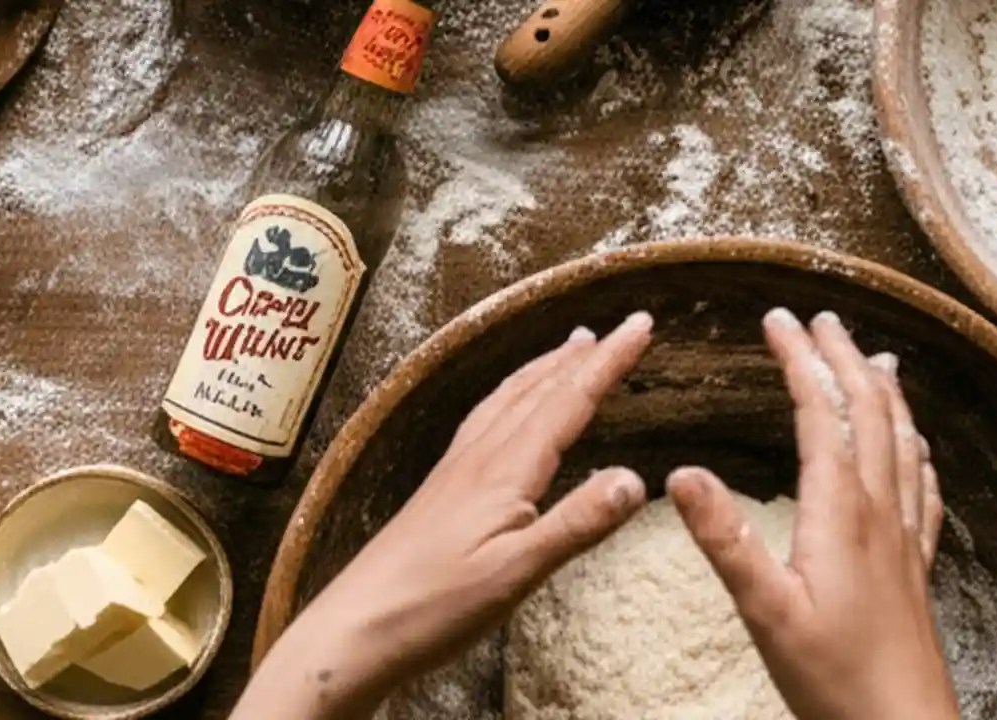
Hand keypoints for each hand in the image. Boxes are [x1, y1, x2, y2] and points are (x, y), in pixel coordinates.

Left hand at [234, 313, 654, 719]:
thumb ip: (576, 524)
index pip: (568, 402)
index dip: (609, 362)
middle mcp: (480, 457)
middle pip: (540, 390)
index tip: (641, 324)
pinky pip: (486, 420)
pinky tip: (508, 408)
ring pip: (509, 400)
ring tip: (571, 348)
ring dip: (546, 369)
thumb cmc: (433, 607)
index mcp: (505, 470)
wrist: (355, 629)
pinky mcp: (441, 488)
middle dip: (585, 356)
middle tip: (620, 327)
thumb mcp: (517, 573)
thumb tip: (636, 478)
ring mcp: (456, 470)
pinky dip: (512, 396)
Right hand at [667, 309, 955, 719]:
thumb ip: (725, 540)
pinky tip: (918, 453)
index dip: (799, 360)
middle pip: (869, 413)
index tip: (779, 319)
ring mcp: (903, 538)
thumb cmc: (833, 677)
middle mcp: (878, 512)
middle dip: (844, 359)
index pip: (821, 412)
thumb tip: (682, 474)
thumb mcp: (764, 609)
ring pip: (901, 443)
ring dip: (885, 394)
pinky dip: (916, 454)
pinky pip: (922, 490)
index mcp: (839, 512)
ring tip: (878, 360)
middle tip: (824, 319)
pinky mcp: (916, 566)